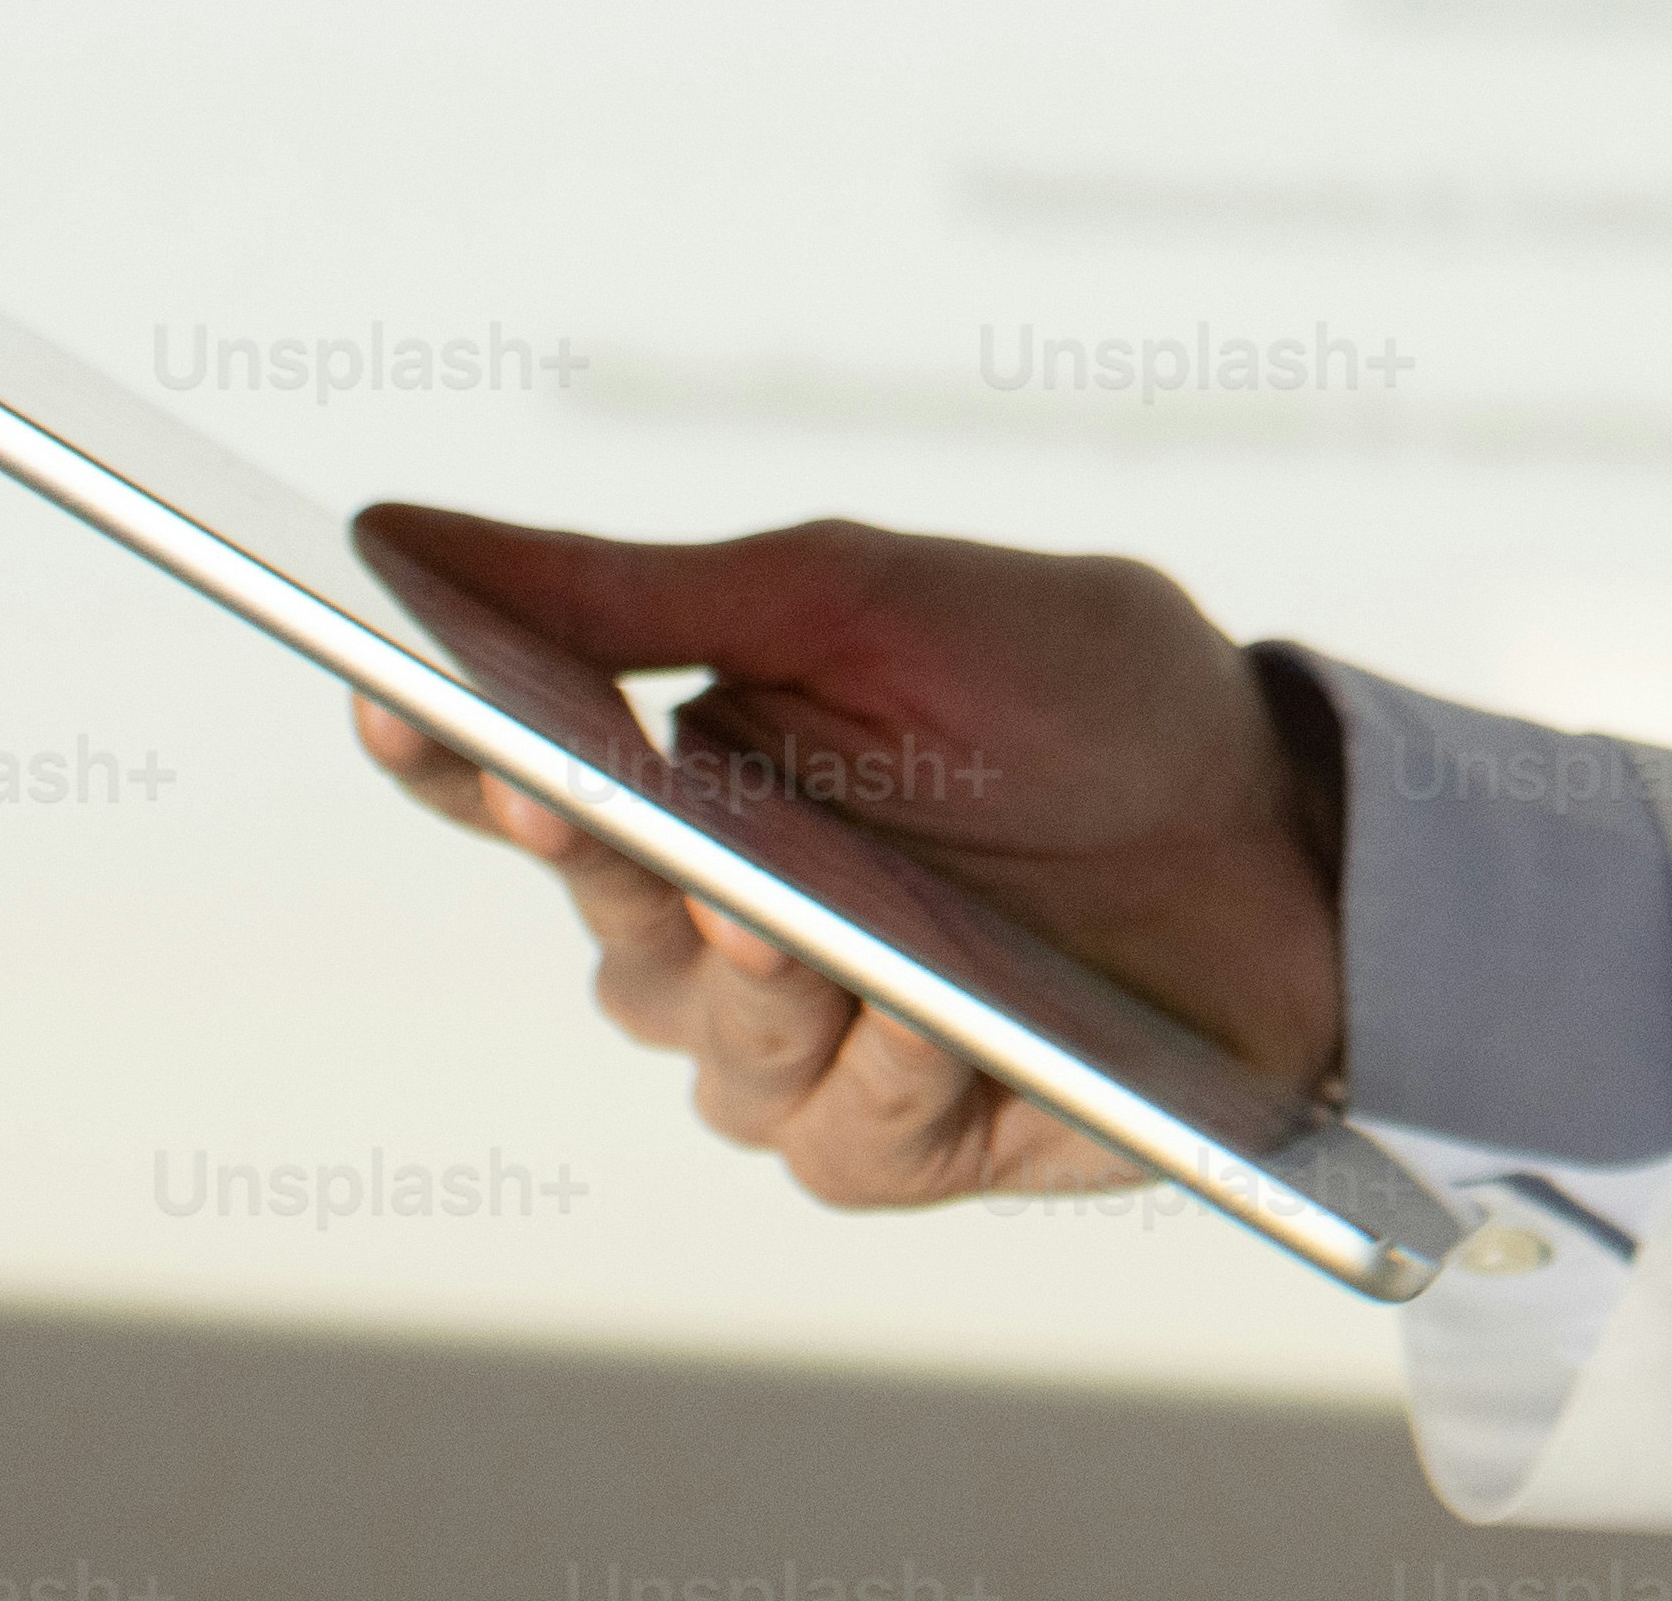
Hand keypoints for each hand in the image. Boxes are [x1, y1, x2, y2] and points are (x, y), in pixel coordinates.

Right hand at [342, 509, 1348, 1213]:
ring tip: (778, 908)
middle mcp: (721, 935)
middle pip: (600, 921)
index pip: (514, 785)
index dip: (437, 749)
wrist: (1288, 822)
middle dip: (591, 853)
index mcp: (687, 787)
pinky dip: (877, 1068)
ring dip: (749, 978)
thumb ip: (634, 590)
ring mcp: (816, 1048)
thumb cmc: (1076, 692)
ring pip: (712, 1047)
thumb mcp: (855, 596)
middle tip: (578, 790)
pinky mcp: (917, 1143)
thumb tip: (401, 528)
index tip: (384, 690)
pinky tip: (918, 1012)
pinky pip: (844, 1134)